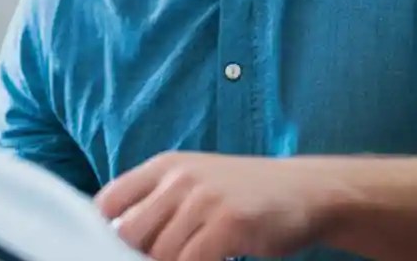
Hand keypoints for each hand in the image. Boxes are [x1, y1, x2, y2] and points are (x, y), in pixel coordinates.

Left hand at [95, 152, 335, 260]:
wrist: (306, 191)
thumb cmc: (245, 194)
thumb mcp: (196, 182)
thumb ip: (159, 202)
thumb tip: (118, 236)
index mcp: (165, 166)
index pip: (109, 202)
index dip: (109, 231)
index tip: (124, 247)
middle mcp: (180, 178)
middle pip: (129, 232)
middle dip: (141, 254)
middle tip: (168, 256)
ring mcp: (204, 200)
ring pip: (160, 253)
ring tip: (199, 254)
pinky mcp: (228, 224)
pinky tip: (215, 259)